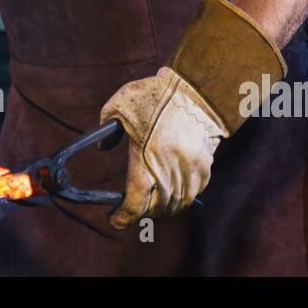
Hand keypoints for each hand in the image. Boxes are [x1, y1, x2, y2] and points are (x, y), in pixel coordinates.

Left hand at [99, 67, 227, 229]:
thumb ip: (105, 129)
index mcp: (146, 161)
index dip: (122, 217)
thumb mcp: (119, 105)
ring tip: (150, 204)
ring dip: (162, 208)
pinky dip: (181, 198)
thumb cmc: (155, 95)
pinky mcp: (204, 167)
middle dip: (141, 213)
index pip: (134, 203)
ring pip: (176, 204)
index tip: (113, 218)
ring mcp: (190, 172)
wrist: (197, 89)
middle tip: (130, 209)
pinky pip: (192, 193)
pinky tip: (172, 192)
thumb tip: (102, 147)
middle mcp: (170, 172)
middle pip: (156, 208)